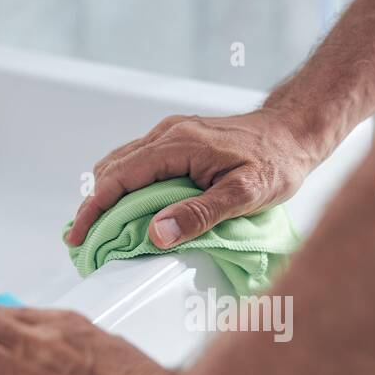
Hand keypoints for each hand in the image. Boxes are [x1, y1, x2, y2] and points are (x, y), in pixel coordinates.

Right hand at [65, 107, 321, 248]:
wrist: (295, 131)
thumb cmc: (276, 162)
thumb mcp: (245, 194)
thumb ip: (200, 214)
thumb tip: (156, 234)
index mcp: (177, 145)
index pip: (119, 177)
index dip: (93, 209)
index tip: (78, 237)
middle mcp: (167, 134)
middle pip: (112, 169)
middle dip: (93, 206)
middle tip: (86, 242)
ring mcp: (172, 135)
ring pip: (122, 164)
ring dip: (107, 196)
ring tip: (102, 231)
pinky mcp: (179, 140)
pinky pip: (139, 162)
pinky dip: (125, 186)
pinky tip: (129, 209)